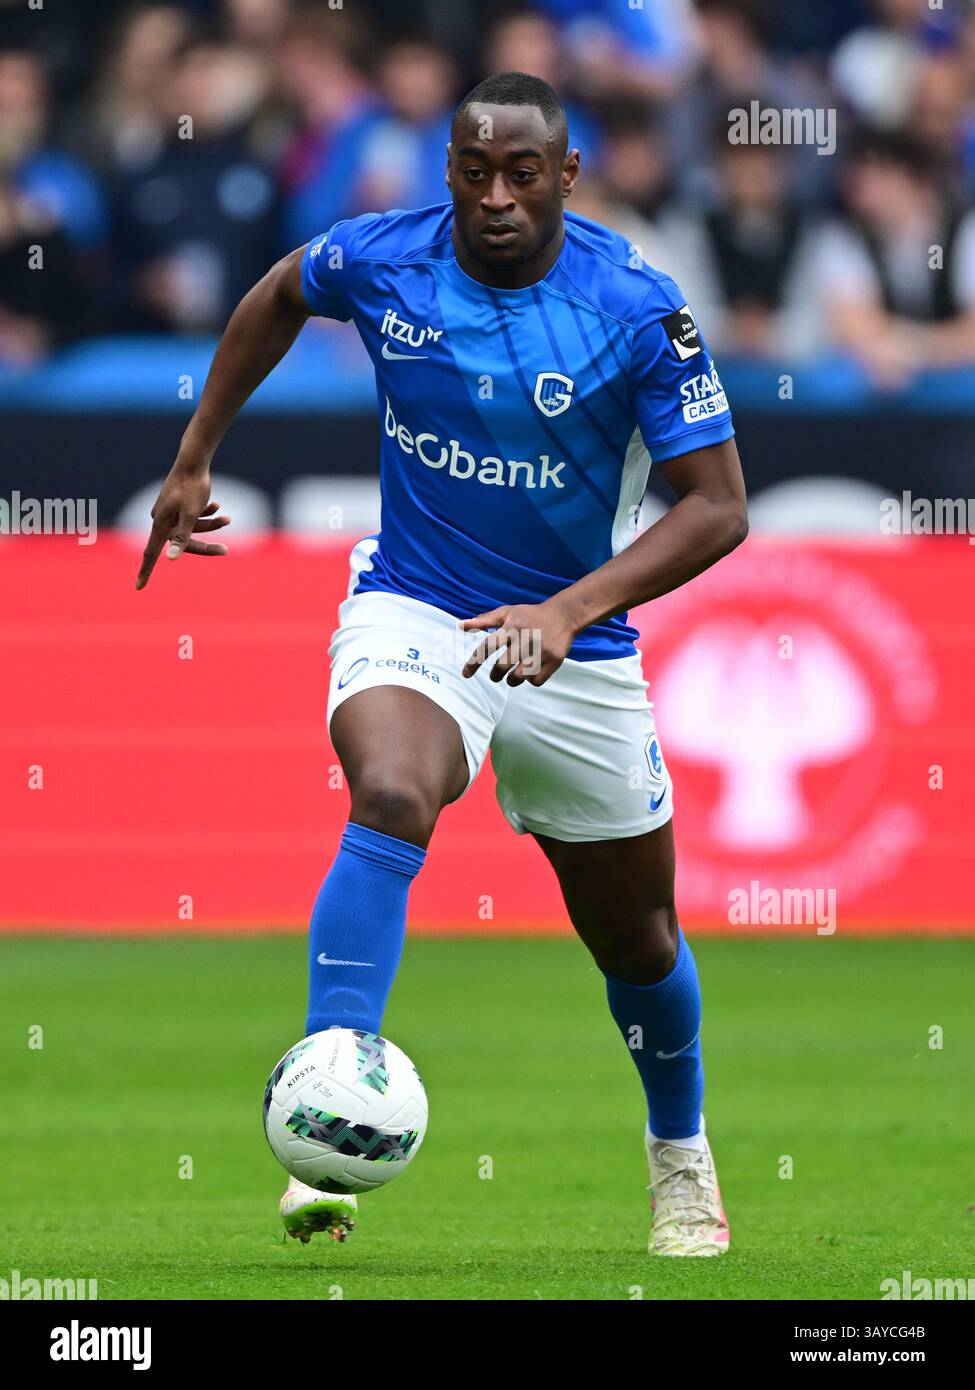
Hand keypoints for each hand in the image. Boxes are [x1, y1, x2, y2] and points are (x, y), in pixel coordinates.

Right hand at [134, 469, 229, 589]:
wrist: (194, 462)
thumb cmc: (192, 487)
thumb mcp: (190, 515)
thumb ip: (182, 538)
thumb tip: (171, 557)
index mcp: (161, 525)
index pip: (151, 555)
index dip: (145, 572)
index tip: (137, 588)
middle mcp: (162, 521)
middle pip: (183, 543)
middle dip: (205, 545)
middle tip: (225, 550)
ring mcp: (169, 514)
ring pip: (191, 530)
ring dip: (210, 525)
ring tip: (226, 518)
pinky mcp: (177, 507)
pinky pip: (192, 518)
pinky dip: (205, 514)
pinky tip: (216, 506)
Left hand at [460, 599, 577, 686]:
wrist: (564, 615)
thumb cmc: (530, 615)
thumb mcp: (507, 613)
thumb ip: (484, 621)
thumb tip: (460, 625)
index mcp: (511, 627)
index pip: (487, 646)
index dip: (474, 662)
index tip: (465, 674)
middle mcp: (525, 638)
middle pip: (502, 666)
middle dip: (496, 675)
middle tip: (496, 675)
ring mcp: (541, 650)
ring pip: (519, 677)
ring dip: (512, 680)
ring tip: (513, 676)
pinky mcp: (554, 660)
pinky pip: (536, 681)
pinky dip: (531, 681)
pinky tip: (531, 672)